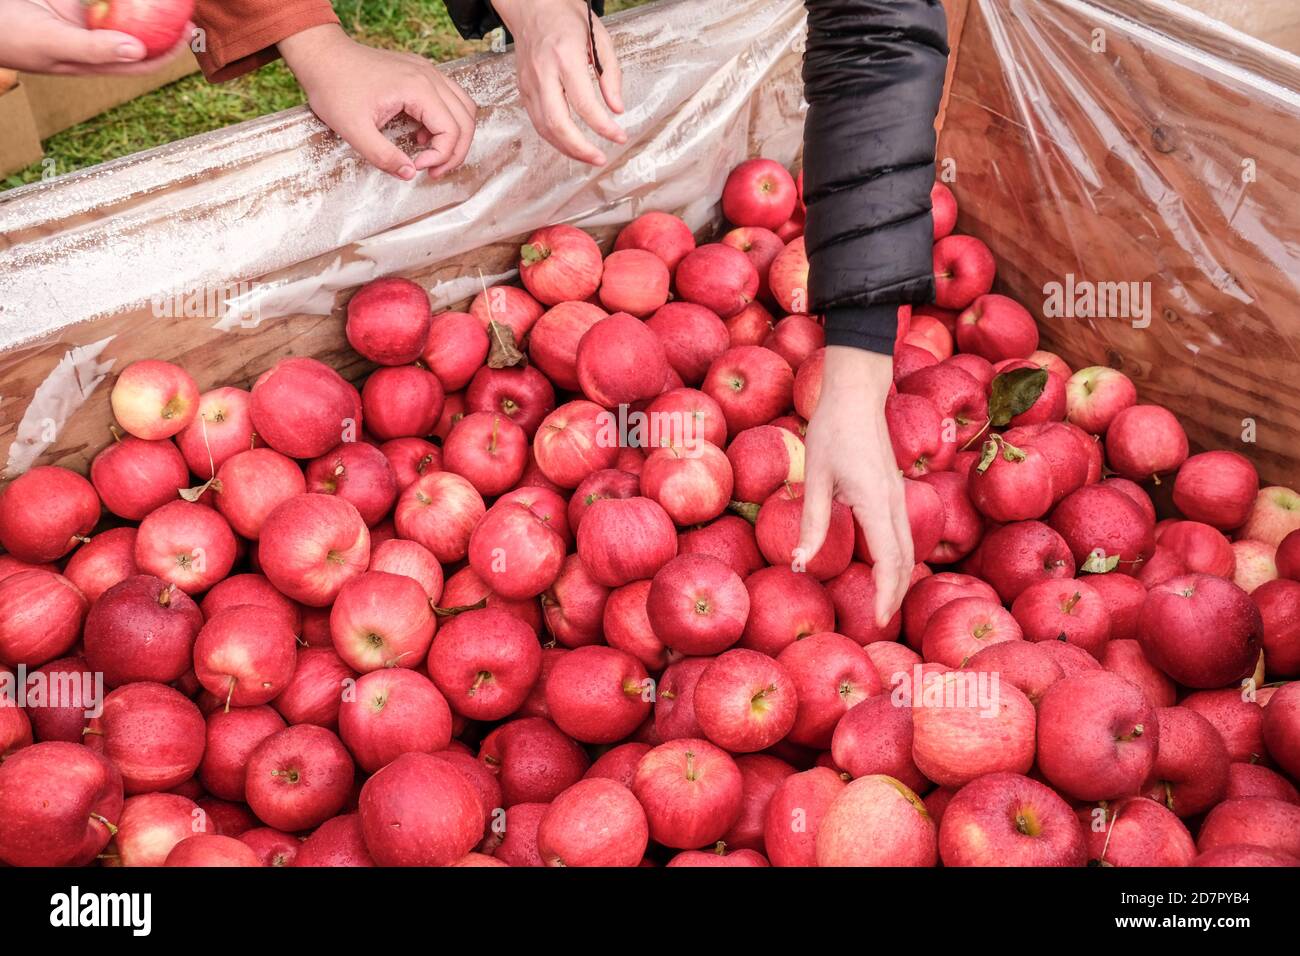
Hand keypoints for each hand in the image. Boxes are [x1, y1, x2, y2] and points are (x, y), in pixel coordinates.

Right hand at [0, 0, 191, 74]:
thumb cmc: (10, 34)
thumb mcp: (52, 42)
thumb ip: (93, 48)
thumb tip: (137, 51)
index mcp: (94, 61)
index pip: (142, 61)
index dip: (168, 51)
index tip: (189, 32)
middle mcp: (93, 42)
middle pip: (137, 35)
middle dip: (164, 25)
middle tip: (188, 8)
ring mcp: (81, 20)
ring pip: (121, 13)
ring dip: (142, 6)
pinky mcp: (70, 3)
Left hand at [280, 25, 476, 179]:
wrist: (322, 56)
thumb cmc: (334, 87)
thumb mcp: (354, 130)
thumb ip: (383, 156)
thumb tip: (408, 173)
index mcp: (417, 88)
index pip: (452, 130)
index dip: (440, 157)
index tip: (417, 168)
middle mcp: (429, 76)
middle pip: (466, 120)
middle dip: (455, 152)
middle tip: (433, 171)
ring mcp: (427, 71)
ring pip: (464, 107)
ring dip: (456, 136)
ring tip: (433, 156)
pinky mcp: (420, 72)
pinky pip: (450, 98)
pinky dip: (446, 121)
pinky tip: (423, 135)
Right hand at [493, 0, 624, 164]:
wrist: (531, 6)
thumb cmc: (566, 17)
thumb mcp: (599, 37)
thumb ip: (610, 74)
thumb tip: (617, 109)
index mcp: (564, 56)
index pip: (584, 102)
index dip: (603, 126)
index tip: (619, 136)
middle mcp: (543, 72)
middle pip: (558, 122)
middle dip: (580, 148)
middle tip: (600, 159)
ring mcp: (529, 83)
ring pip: (544, 128)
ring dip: (568, 149)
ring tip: (589, 157)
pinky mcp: (523, 90)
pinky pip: (538, 123)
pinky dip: (555, 139)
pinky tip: (571, 145)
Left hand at [797, 346, 913, 627]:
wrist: (858, 393)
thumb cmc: (833, 430)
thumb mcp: (815, 477)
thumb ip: (813, 522)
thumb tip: (800, 561)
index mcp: (876, 503)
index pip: (889, 560)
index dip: (886, 593)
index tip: (880, 619)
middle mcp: (894, 502)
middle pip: (905, 559)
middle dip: (896, 592)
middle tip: (882, 620)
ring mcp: (899, 495)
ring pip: (908, 545)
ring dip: (900, 575)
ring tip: (884, 599)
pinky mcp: (894, 489)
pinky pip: (902, 531)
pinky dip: (899, 555)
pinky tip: (884, 564)